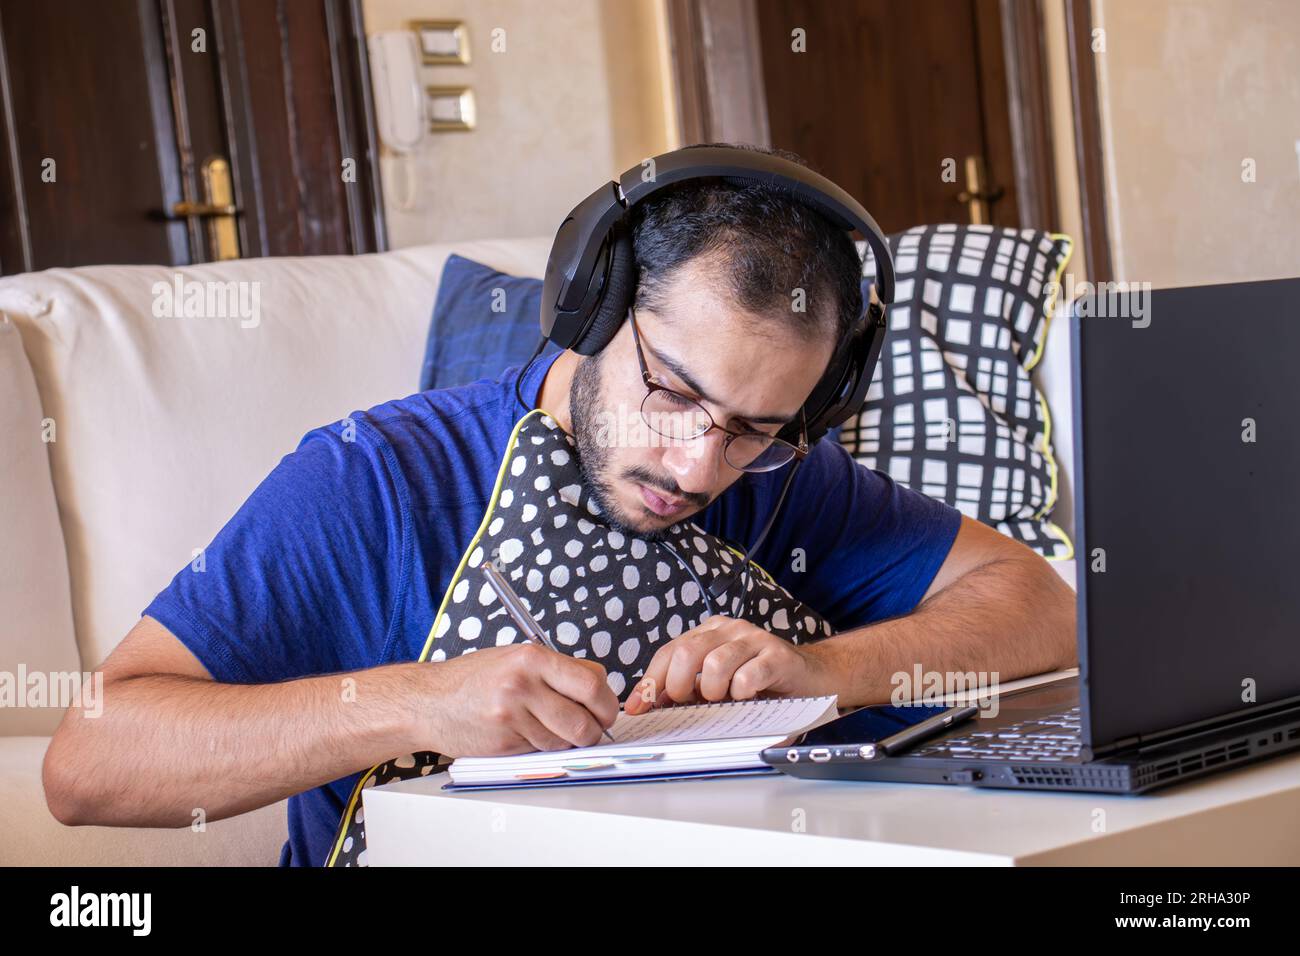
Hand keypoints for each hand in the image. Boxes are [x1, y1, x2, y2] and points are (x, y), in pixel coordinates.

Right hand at [420, 644, 619, 755]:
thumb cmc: (474, 678)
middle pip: (584, 721)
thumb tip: (599, 685)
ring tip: (549, 726)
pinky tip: (526, 732)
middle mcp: (523, 685)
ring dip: (566, 741)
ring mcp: (512, 716)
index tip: (605, 709)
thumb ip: (558, 669)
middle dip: (594, 730)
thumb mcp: (516, 657)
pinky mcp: (503, 742)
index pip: (592, 683)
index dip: (606, 702)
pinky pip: (540, 751)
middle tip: (590, 728)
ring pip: (564, 741)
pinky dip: (541, 747)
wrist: (429, 701)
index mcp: (532, 657)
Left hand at [623, 616, 832, 714]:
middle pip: (686, 653)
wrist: (814, 678)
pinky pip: (747, 676)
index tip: (638, 707)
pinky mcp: (777, 656)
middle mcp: (729, 630)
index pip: (668, 651)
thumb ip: (690, 689)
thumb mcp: (720, 684)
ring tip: (726, 700)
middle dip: (679, 687)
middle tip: (692, 703)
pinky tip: (750, 697)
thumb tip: (651, 706)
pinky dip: (741, 694)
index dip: (650, 682)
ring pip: (714, 664)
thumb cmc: (763, 684)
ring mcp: (754, 640)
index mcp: (710, 634)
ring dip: (713, 692)